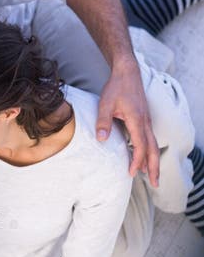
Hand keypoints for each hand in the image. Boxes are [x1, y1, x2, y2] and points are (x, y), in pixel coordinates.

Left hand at [96, 64, 158, 186]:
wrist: (127, 72)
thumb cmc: (116, 87)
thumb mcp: (105, 104)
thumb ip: (103, 122)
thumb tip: (101, 140)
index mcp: (137, 120)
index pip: (140, 146)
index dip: (137, 161)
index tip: (132, 173)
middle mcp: (145, 122)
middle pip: (153, 149)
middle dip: (154, 167)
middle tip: (155, 184)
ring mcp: (146, 121)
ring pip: (154, 145)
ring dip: (153, 161)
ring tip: (151, 176)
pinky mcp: (144, 119)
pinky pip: (150, 139)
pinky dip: (150, 151)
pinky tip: (144, 157)